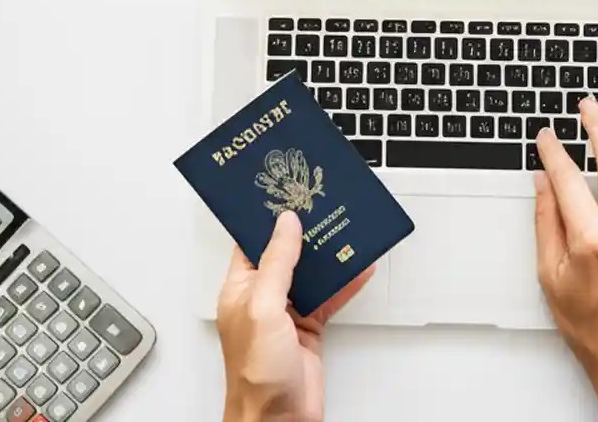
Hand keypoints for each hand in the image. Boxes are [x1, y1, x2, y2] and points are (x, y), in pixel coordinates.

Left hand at [217, 211, 374, 421]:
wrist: (279, 419)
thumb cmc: (256, 375)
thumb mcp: (263, 308)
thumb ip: (276, 264)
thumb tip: (285, 226)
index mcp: (240, 289)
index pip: (252, 244)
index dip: (267, 220)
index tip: (287, 198)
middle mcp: (262, 299)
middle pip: (286, 255)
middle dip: (306, 233)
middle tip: (323, 209)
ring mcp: (287, 314)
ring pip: (311, 274)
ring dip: (328, 255)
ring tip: (345, 232)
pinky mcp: (309, 329)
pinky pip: (329, 297)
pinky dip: (346, 282)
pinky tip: (358, 268)